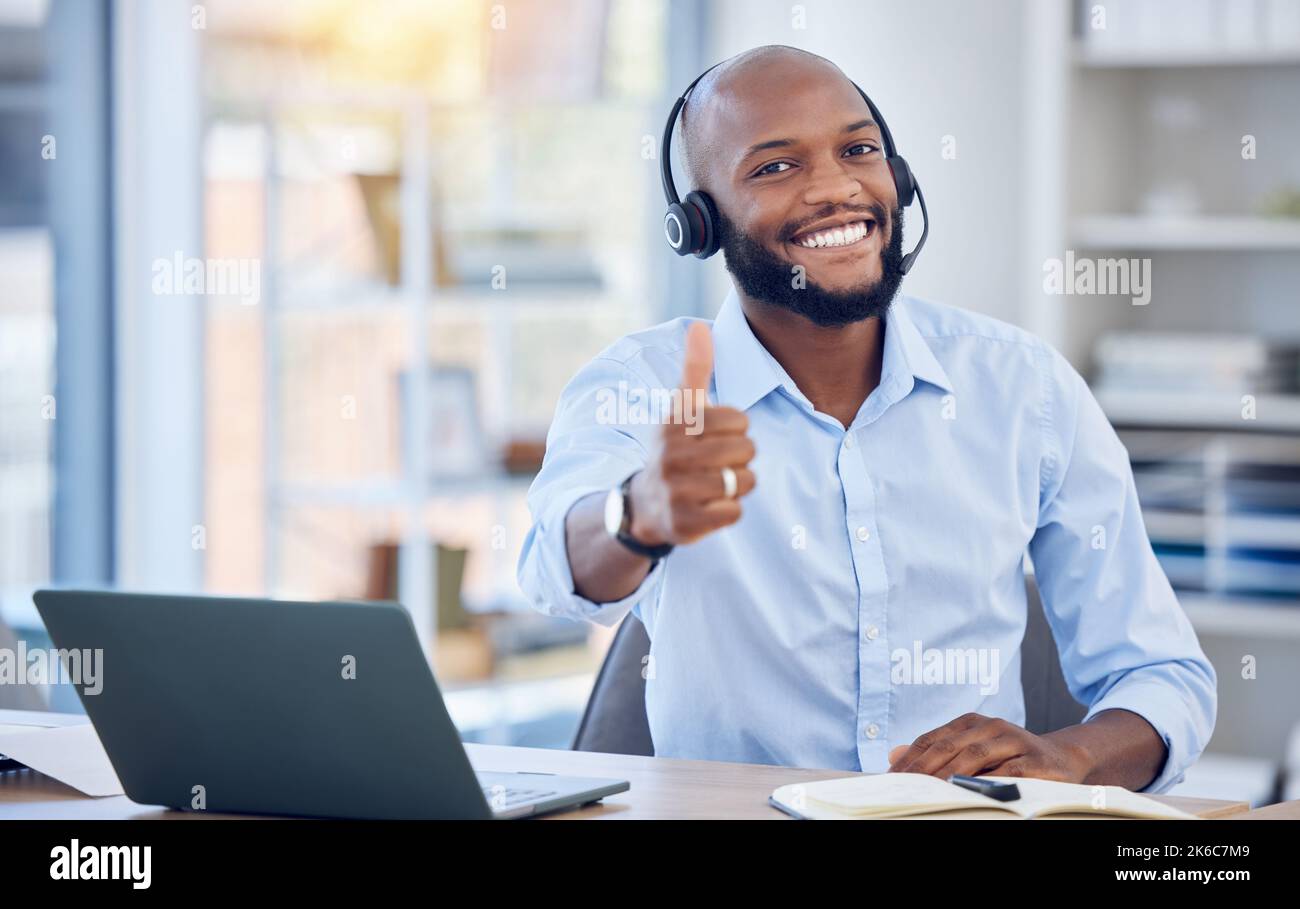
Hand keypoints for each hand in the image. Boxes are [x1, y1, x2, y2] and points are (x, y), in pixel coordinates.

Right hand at [628, 322, 756, 545]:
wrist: (644, 505)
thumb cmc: (675, 449)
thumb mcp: (681, 409)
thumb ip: (695, 369)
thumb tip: (700, 326)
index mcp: (676, 423)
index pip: (740, 419)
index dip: (735, 429)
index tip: (712, 437)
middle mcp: (672, 455)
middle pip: (747, 451)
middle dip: (739, 459)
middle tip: (715, 464)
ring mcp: (676, 491)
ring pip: (744, 482)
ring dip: (736, 485)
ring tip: (712, 484)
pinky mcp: (685, 523)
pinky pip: (734, 513)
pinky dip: (727, 511)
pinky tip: (707, 506)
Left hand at [887, 713, 1092, 782]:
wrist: (1063, 758)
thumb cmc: (1010, 757)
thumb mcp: (972, 749)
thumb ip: (937, 750)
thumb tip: (894, 754)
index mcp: (970, 723)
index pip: (932, 740)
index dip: (910, 758)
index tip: (891, 777)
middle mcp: (990, 726)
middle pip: (949, 747)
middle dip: (923, 768)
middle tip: (904, 787)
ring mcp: (1014, 741)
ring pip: (975, 756)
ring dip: (950, 775)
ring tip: (929, 790)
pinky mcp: (1035, 761)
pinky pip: (1007, 773)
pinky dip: (988, 782)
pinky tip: (970, 793)